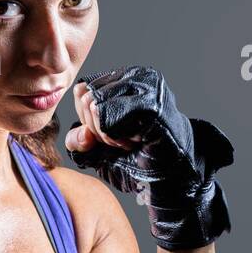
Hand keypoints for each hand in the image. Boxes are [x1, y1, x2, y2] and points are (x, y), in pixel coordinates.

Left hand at [64, 66, 234, 249]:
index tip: (112, 135)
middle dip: (97, 130)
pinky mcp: (152, 103)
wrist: (173, 176)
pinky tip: (137, 142)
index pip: (82, 90)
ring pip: (95, 106)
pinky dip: (116, 138)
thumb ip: (78, 140)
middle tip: (123, 143)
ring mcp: (147, 86)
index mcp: (123, 79)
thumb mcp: (98, 151)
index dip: (88, 120)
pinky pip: (108, 118)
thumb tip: (80, 133)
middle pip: (86, 98)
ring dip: (107, 135)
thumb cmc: (139, 160)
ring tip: (131, 142)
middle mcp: (136, 75)